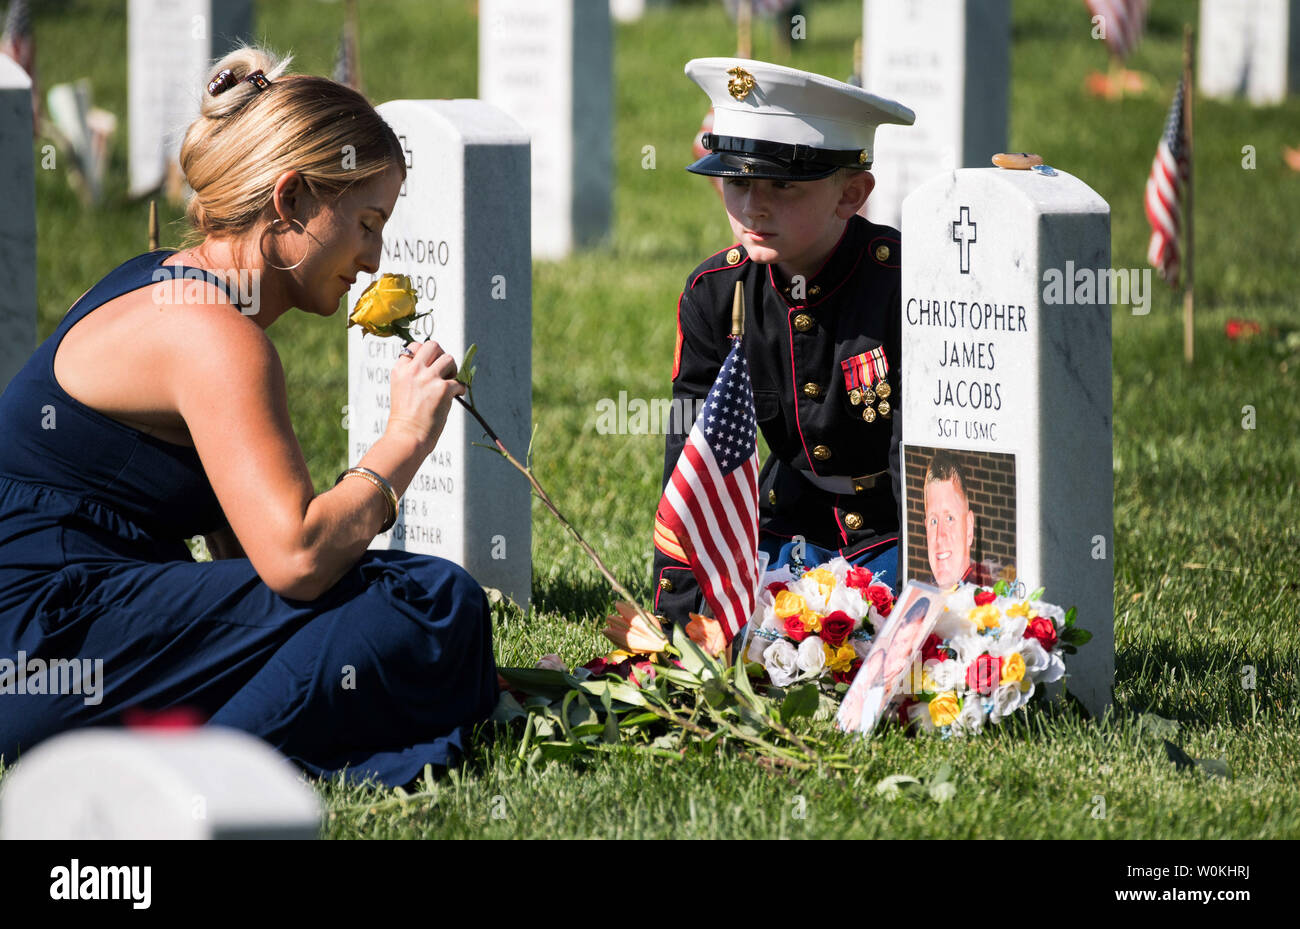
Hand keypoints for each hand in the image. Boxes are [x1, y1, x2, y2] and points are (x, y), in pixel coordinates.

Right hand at [385, 340, 466, 455]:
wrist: (407, 436)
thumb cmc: (405, 418)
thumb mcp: (401, 389)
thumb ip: (413, 375)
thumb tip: (434, 364)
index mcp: (400, 369)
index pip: (415, 347)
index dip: (426, 354)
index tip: (430, 366)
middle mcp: (414, 370)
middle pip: (433, 345)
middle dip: (441, 355)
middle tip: (444, 370)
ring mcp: (429, 378)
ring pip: (449, 358)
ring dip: (453, 370)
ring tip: (450, 383)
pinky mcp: (443, 389)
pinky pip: (459, 382)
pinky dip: (460, 389)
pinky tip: (456, 396)